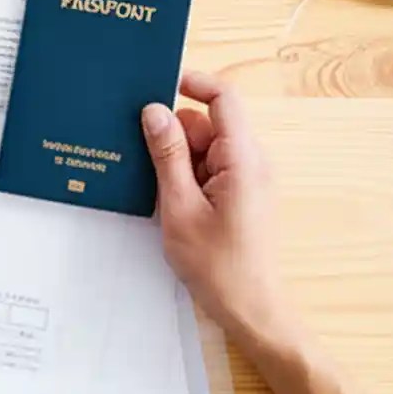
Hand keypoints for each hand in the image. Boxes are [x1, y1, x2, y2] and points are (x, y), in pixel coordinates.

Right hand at [141, 71, 288, 346]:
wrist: (251, 310)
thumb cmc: (218, 267)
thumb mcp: (179, 208)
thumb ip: (167, 156)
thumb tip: (154, 111)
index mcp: (242, 158)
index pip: (224, 97)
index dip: (192, 83)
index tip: (156, 85)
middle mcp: (251, 161)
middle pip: (207, 123)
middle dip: (173, 134)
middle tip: (141, 159)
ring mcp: (248, 178)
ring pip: (205, 147)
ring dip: (177, 161)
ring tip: (157, 192)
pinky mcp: (241, 194)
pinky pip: (210, 168)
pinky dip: (186, 177)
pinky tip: (168, 201)